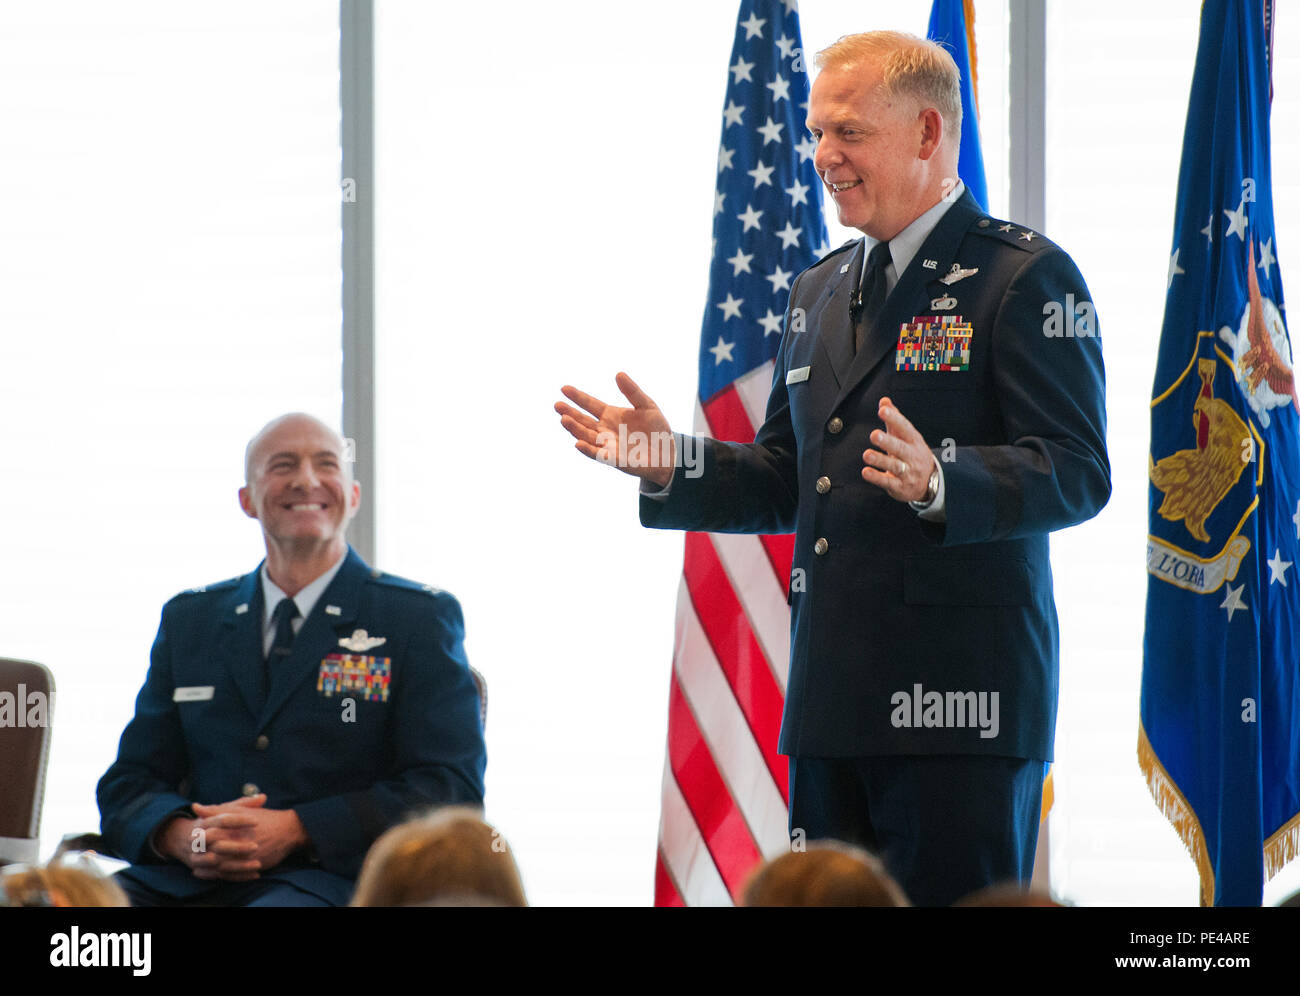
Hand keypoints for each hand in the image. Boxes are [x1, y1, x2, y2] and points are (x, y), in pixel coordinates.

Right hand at [158, 797, 261, 881]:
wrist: (183, 840)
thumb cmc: (212, 823)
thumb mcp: (224, 811)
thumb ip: (243, 805)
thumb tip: (263, 797)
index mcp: (204, 823)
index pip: (222, 819)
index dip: (239, 820)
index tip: (257, 821)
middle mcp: (198, 840)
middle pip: (217, 843)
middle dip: (237, 847)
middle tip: (256, 846)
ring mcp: (197, 856)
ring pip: (217, 862)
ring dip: (238, 865)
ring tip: (258, 864)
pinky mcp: (201, 869)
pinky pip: (218, 875)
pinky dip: (236, 876)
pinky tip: (254, 875)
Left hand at [189, 795, 308, 875]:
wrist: (288, 829)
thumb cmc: (264, 817)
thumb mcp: (240, 809)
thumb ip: (216, 809)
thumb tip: (195, 807)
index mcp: (234, 827)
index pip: (209, 835)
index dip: (198, 838)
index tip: (192, 838)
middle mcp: (240, 841)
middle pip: (213, 852)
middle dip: (202, 854)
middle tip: (193, 854)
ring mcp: (247, 855)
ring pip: (222, 865)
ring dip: (209, 867)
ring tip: (199, 866)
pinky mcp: (254, 865)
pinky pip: (234, 874)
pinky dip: (222, 876)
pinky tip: (215, 873)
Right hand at [555, 372, 676, 487]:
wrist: (668, 452)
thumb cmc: (657, 429)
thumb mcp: (647, 405)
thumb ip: (632, 391)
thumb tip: (618, 374)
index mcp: (610, 415)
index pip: (590, 404)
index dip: (577, 397)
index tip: (564, 388)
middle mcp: (604, 430)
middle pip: (582, 420)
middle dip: (570, 413)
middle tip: (557, 405)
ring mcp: (607, 445)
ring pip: (586, 436)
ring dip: (574, 429)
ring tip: (564, 419)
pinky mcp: (613, 459)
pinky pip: (597, 454)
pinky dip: (587, 449)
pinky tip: (578, 443)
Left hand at [861, 397, 934, 503]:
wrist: (931, 482)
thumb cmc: (912, 453)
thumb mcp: (907, 436)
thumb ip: (894, 419)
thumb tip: (884, 401)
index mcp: (914, 441)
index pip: (905, 428)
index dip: (894, 419)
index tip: (883, 410)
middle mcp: (912, 456)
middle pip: (900, 448)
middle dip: (888, 441)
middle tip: (874, 435)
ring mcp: (908, 472)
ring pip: (894, 466)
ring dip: (880, 460)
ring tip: (866, 454)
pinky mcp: (900, 487)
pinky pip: (888, 482)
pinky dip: (877, 477)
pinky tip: (866, 472)